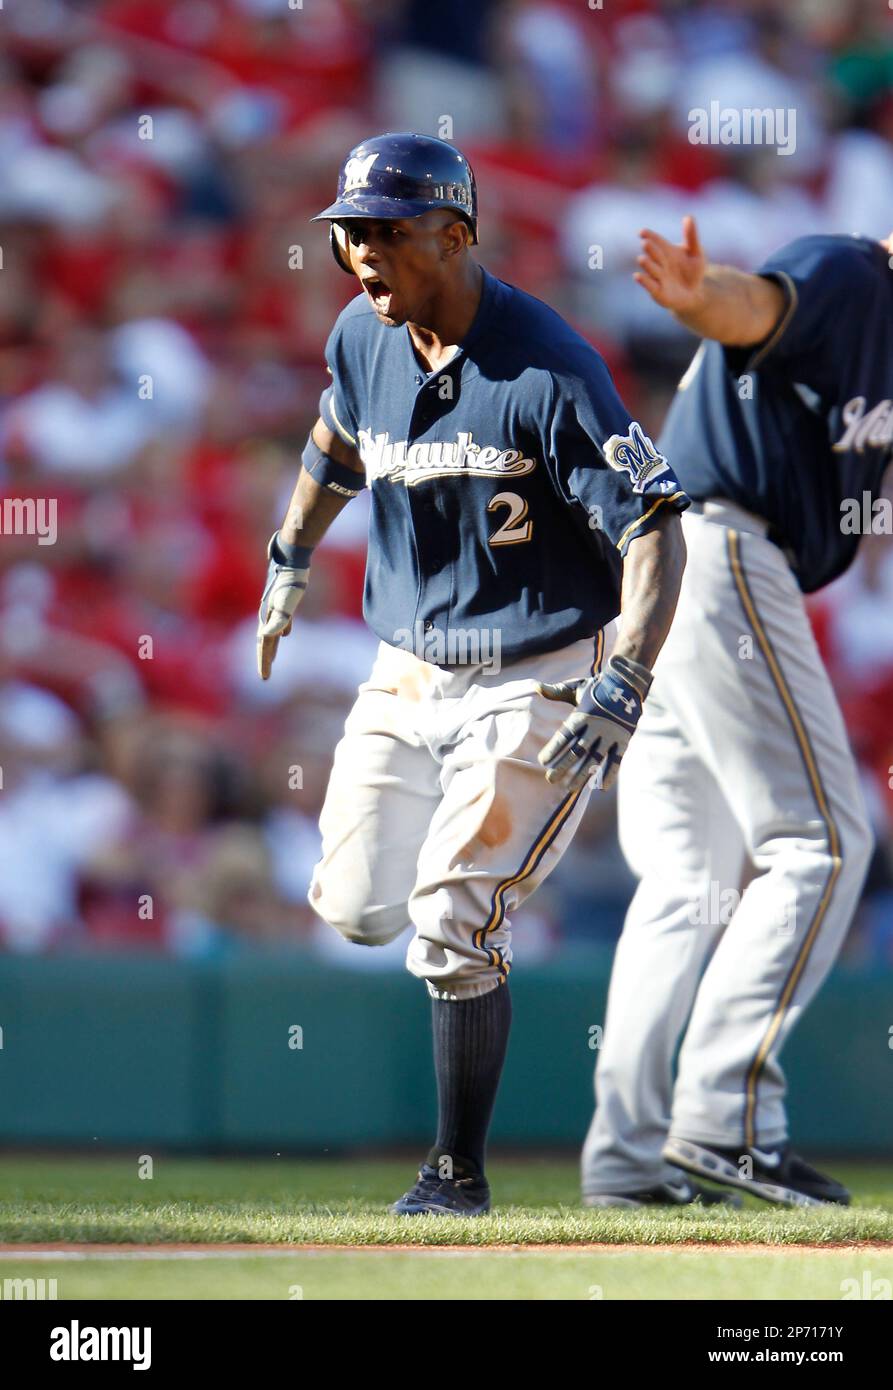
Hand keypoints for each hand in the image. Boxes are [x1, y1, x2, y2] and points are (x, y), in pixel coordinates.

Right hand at [257, 532, 309, 680]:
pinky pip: (282, 620)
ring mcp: (275, 607)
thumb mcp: (285, 604)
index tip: (264, 679)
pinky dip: (283, 629)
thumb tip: (269, 637)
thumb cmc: (290, 583)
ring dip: (272, 645)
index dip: (264, 663)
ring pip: (272, 631)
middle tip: (265, 675)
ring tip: (272, 657)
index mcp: (267, 618)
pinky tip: (286, 633)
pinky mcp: (284, 600)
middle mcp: (268, 614)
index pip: (264, 646)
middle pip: (265, 642)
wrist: (292, 559)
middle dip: (265, 658)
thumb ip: (279, 620)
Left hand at [537, 655, 652, 792]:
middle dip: (563, 767)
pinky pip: (617, 760)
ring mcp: (610, 735)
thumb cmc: (597, 687)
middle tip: (550, 780)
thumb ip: (556, 691)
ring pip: (594, 759)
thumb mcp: (576, 687)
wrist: (628, 683)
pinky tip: (601, 787)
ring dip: (582, 775)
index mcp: (581, 715)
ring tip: (570, 788)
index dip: (553, 749)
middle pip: (576, 751)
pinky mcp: (623, 740)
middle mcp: (595, 727)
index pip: (564, 736)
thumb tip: (536, 687)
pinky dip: (610, 773)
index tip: (542, 761)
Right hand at [634, 215, 706, 315]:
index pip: (657, 241)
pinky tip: (637, 276)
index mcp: (667, 251)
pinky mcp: (658, 292)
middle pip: (654, 254)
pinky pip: (650, 286)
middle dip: (650, 249)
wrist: (694, 294)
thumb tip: (689, 216)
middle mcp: (660, 263)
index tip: (642, 232)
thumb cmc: (693, 272)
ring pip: (651, 269)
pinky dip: (644, 281)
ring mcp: (658, 277)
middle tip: (645, 243)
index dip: (649, 236)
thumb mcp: (696, 253)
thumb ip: (692, 236)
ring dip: (647, 264)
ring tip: (642, 258)